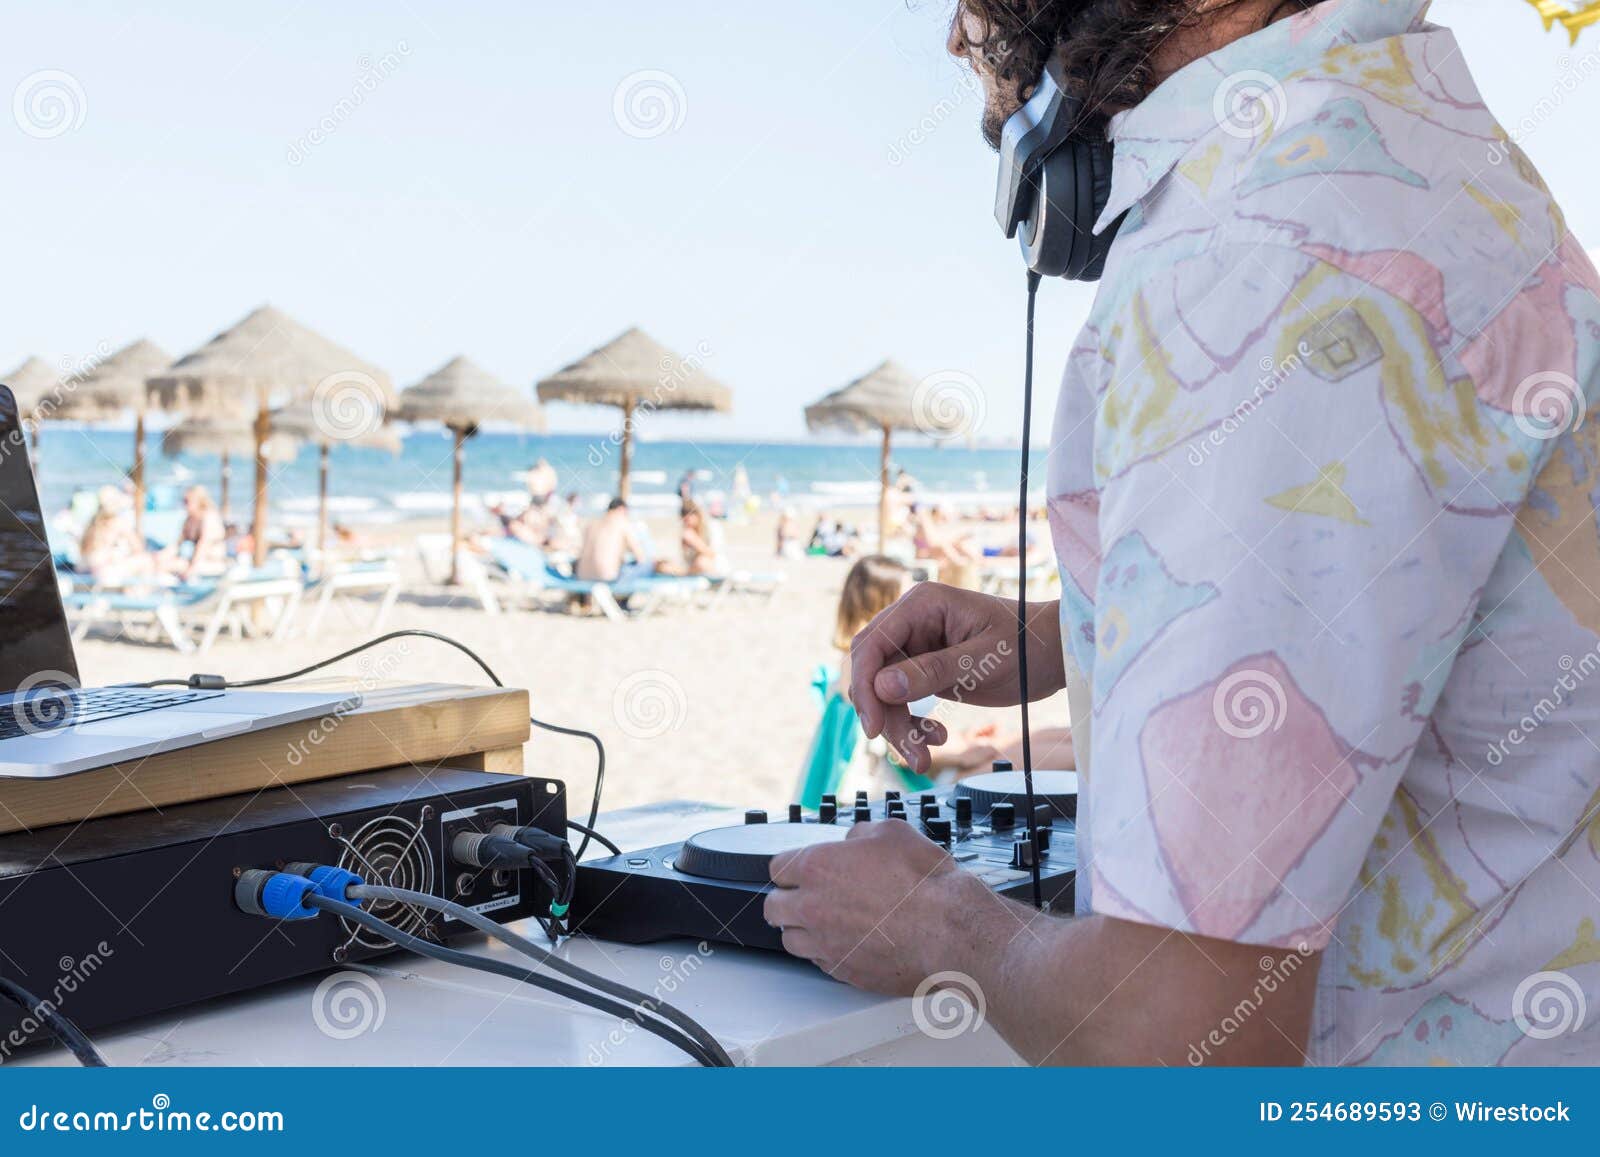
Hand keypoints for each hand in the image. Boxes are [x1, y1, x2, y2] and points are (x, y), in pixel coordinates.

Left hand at [764, 819, 974, 992]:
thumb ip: (861, 834)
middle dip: (785, 900)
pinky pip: (819, 963)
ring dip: (801, 930)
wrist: (946, 929)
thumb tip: (855, 840)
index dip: (790, 867)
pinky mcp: (844, 972)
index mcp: (817, 868)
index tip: (799, 870)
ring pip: (790, 940)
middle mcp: (813, 908)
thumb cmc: (924, 883)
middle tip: (802, 897)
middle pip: (773, 908)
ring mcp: (826, 944)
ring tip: (821, 922)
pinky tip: (845, 942)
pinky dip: (826, 952)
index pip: (776, 868)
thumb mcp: (892, 832)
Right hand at [849, 584, 1062, 772]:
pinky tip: (935, 738)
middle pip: (872, 670)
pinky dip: (911, 724)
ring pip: (884, 691)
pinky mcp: (926, 669)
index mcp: (923, 605)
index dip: (866, 686)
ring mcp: (918, 646)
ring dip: (898, 726)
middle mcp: (914, 622)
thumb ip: (933, 671)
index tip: (875, 726)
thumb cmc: (1030, 647)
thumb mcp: (984, 661)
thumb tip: (883, 687)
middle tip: (909, 750)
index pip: (873, 644)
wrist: (1056, 655)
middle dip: (883, 713)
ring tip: (924, 757)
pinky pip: (901, 700)